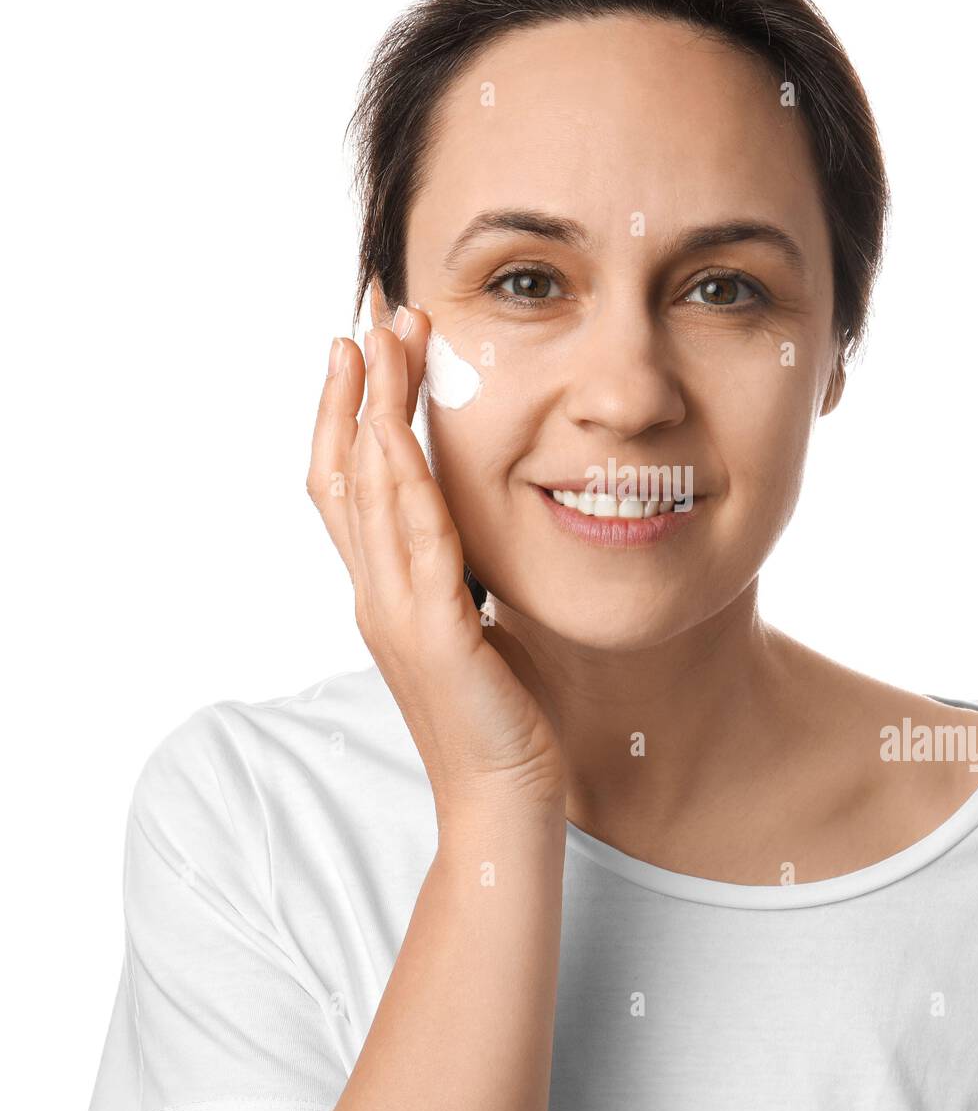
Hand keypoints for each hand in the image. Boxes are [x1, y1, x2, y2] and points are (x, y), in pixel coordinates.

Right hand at [307, 303, 564, 814]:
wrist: (501, 800)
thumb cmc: (501, 717)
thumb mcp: (475, 627)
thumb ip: (460, 577)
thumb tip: (472, 528)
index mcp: (386, 590)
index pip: (350, 484)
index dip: (350, 412)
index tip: (368, 347)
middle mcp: (376, 593)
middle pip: (342, 470)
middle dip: (354, 387)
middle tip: (369, 310)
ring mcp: (396, 613)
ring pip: (367, 492)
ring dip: (373, 409)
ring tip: (385, 338)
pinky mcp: (432, 635)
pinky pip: (413, 544)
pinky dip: (402, 482)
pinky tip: (404, 432)